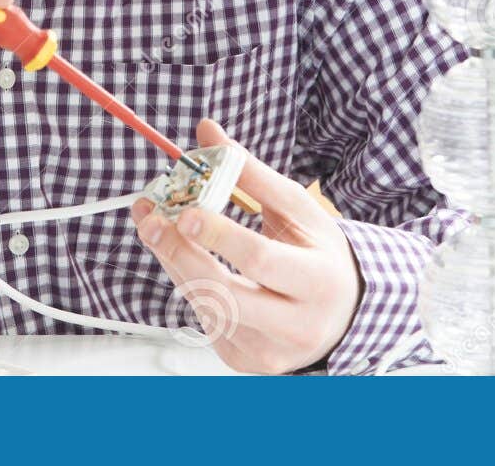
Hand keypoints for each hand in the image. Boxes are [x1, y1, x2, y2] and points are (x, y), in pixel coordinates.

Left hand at [132, 118, 363, 373]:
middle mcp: (296, 324)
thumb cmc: (319, 256)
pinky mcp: (244, 361)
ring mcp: (268, 351)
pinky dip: (187, 283)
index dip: (219, 236)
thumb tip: (207, 132)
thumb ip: (250, 173)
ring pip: (206, 307)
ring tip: (155, 227)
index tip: (185, 212)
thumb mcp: (298, 209)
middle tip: (151, 220)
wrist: (343, 314)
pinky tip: (182, 257)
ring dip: (174, 263)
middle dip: (179, 254)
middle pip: (225, 295)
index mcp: (318, 281)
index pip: (260, 260)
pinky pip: (204, 320)